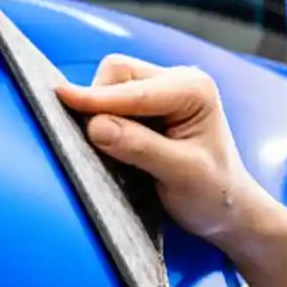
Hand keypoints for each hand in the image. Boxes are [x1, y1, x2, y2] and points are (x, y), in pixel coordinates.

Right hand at [56, 54, 275, 245]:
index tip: (60, 98)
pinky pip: (112, 100)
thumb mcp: (180, 175)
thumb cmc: (214, 194)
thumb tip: (96, 126)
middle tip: (101, 147)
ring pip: (110, 85)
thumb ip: (140, 148)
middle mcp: (178, 80)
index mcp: (194, 89)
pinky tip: (115, 144)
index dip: (96, 99)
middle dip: (99, 104)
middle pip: (116, 75)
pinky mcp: (148, 105)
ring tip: (117, 151)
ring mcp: (162, 90)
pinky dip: (105, 119)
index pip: (133, 90)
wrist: (226, 211)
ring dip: (101, 112)